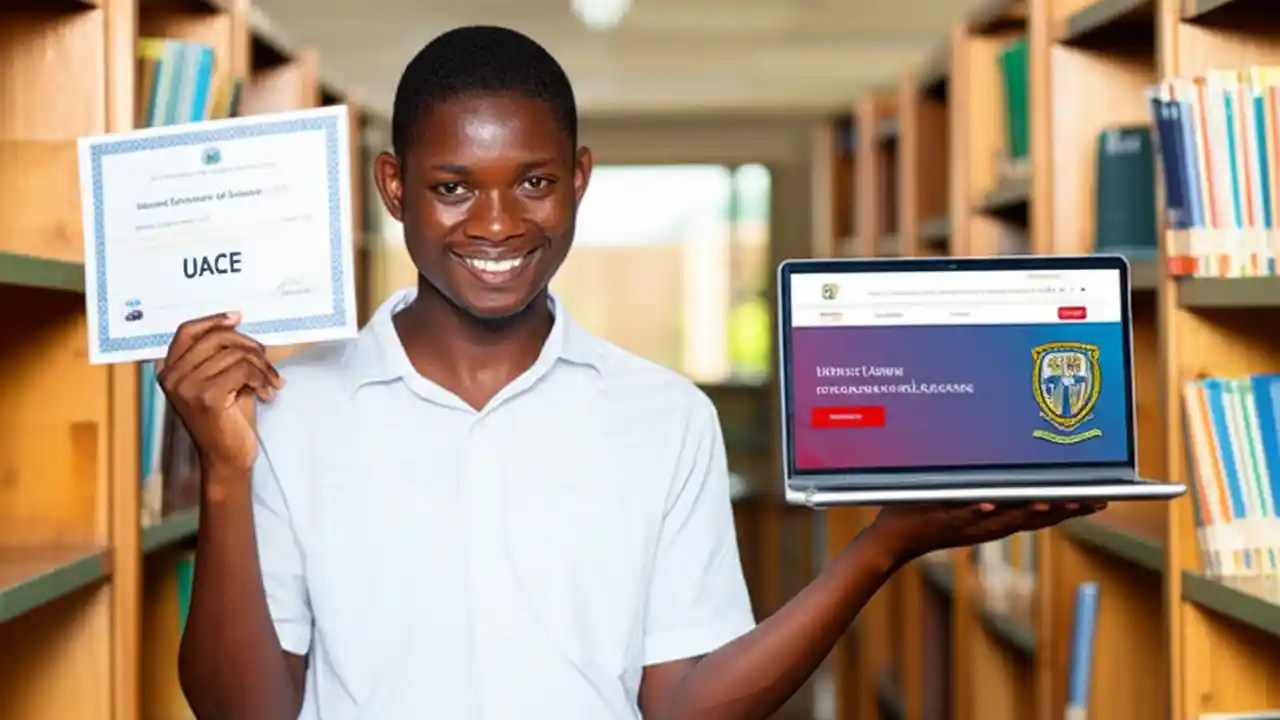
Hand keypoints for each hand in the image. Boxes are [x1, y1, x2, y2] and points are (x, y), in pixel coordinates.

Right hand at [157, 311, 283, 471]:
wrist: (227, 459)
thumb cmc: (227, 420)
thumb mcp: (220, 380)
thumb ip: (219, 355)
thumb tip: (235, 323)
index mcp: (169, 371)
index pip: (187, 331)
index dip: (213, 320)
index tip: (238, 318)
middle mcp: (172, 377)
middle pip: (216, 338)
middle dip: (250, 346)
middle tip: (267, 363)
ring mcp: (186, 387)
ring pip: (235, 354)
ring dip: (262, 366)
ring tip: (272, 382)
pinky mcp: (206, 397)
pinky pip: (243, 370)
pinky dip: (262, 379)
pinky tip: (267, 393)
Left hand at [865, 500, 1105, 564]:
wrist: (892, 540)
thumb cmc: (927, 514)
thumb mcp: (962, 501)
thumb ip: (985, 490)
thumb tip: (1008, 466)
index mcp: (993, 520)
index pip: (1039, 515)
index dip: (1069, 509)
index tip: (1098, 501)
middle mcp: (985, 526)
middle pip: (1032, 518)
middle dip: (1064, 509)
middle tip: (1095, 501)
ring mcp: (965, 526)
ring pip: (1003, 519)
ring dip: (1028, 511)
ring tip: (1056, 501)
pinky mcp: (940, 522)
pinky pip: (960, 516)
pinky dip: (975, 511)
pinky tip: (990, 504)